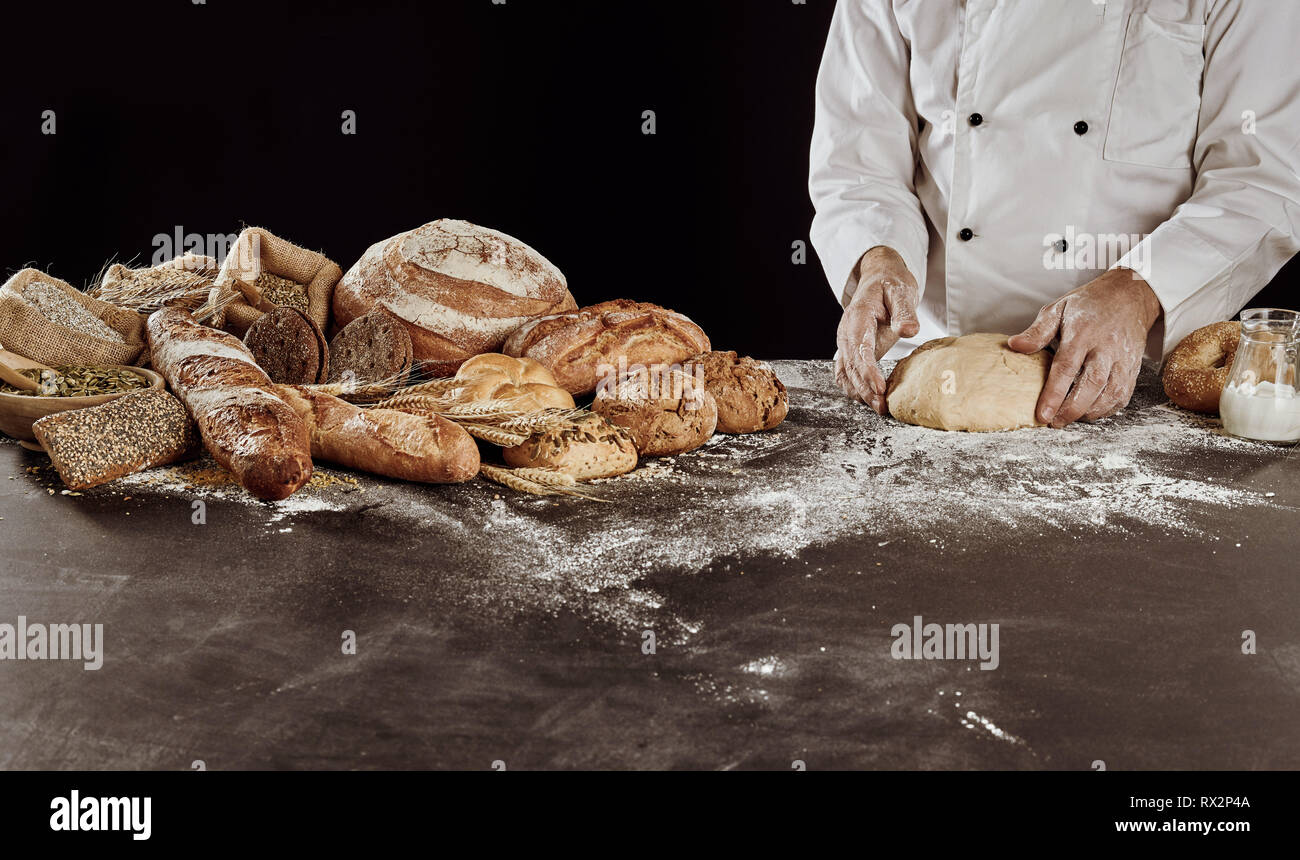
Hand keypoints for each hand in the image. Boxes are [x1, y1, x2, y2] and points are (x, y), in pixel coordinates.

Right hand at [834, 246, 919, 411]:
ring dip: (860, 392)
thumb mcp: (900, 291)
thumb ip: (904, 311)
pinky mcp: (851, 350)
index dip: (868, 371)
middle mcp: (847, 332)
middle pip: (851, 366)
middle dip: (865, 388)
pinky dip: (855, 387)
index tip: (879, 387)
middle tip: (882, 406)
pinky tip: (869, 399)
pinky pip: (846, 372)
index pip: (860, 348)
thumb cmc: (890, 284)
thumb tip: (909, 330)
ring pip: (847, 373)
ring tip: (879, 408)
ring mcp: (846, 343)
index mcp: (857, 317)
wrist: (879, 279)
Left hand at [1007, 268, 1162, 427]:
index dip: (1054, 393)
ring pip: (1111, 393)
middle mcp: (1106, 347)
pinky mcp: (1133, 368)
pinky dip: (1107, 409)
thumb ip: (1037, 331)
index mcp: (1083, 332)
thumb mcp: (1058, 309)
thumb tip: (1014, 345)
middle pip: (1092, 384)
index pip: (1067, 367)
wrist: (1129, 296)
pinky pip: (1123, 395)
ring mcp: (1123, 359)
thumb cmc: (1089, 305)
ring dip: (1090, 411)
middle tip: (1054, 423)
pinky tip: (1090, 412)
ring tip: (1069, 418)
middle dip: (1072, 408)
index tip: (1042, 414)